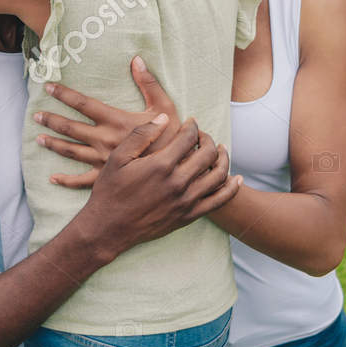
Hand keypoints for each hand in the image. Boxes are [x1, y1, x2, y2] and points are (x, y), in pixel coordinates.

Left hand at [33, 55, 180, 189]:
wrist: (179, 169)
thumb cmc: (173, 137)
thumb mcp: (165, 106)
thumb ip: (148, 83)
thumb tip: (136, 60)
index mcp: (116, 121)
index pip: (84, 104)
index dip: (64, 94)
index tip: (48, 87)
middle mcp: (104, 140)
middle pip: (71, 128)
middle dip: (52, 120)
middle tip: (36, 115)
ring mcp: (103, 160)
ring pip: (71, 152)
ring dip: (54, 144)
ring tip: (39, 138)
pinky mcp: (106, 178)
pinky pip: (81, 181)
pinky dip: (66, 180)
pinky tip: (53, 178)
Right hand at [76, 114, 242, 263]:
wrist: (109, 228)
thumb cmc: (110, 191)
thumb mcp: (118, 158)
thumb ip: (141, 135)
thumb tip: (164, 118)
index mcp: (161, 165)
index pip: (188, 137)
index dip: (192, 126)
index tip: (191, 122)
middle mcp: (178, 183)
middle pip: (208, 154)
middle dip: (208, 139)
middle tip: (203, 136)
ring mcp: (186, 201)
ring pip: (218, 175)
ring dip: (223, 159)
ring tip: (221, 150)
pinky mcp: (189, 216)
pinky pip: (219, 201)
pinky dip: (231, 188)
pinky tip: (236, 179)